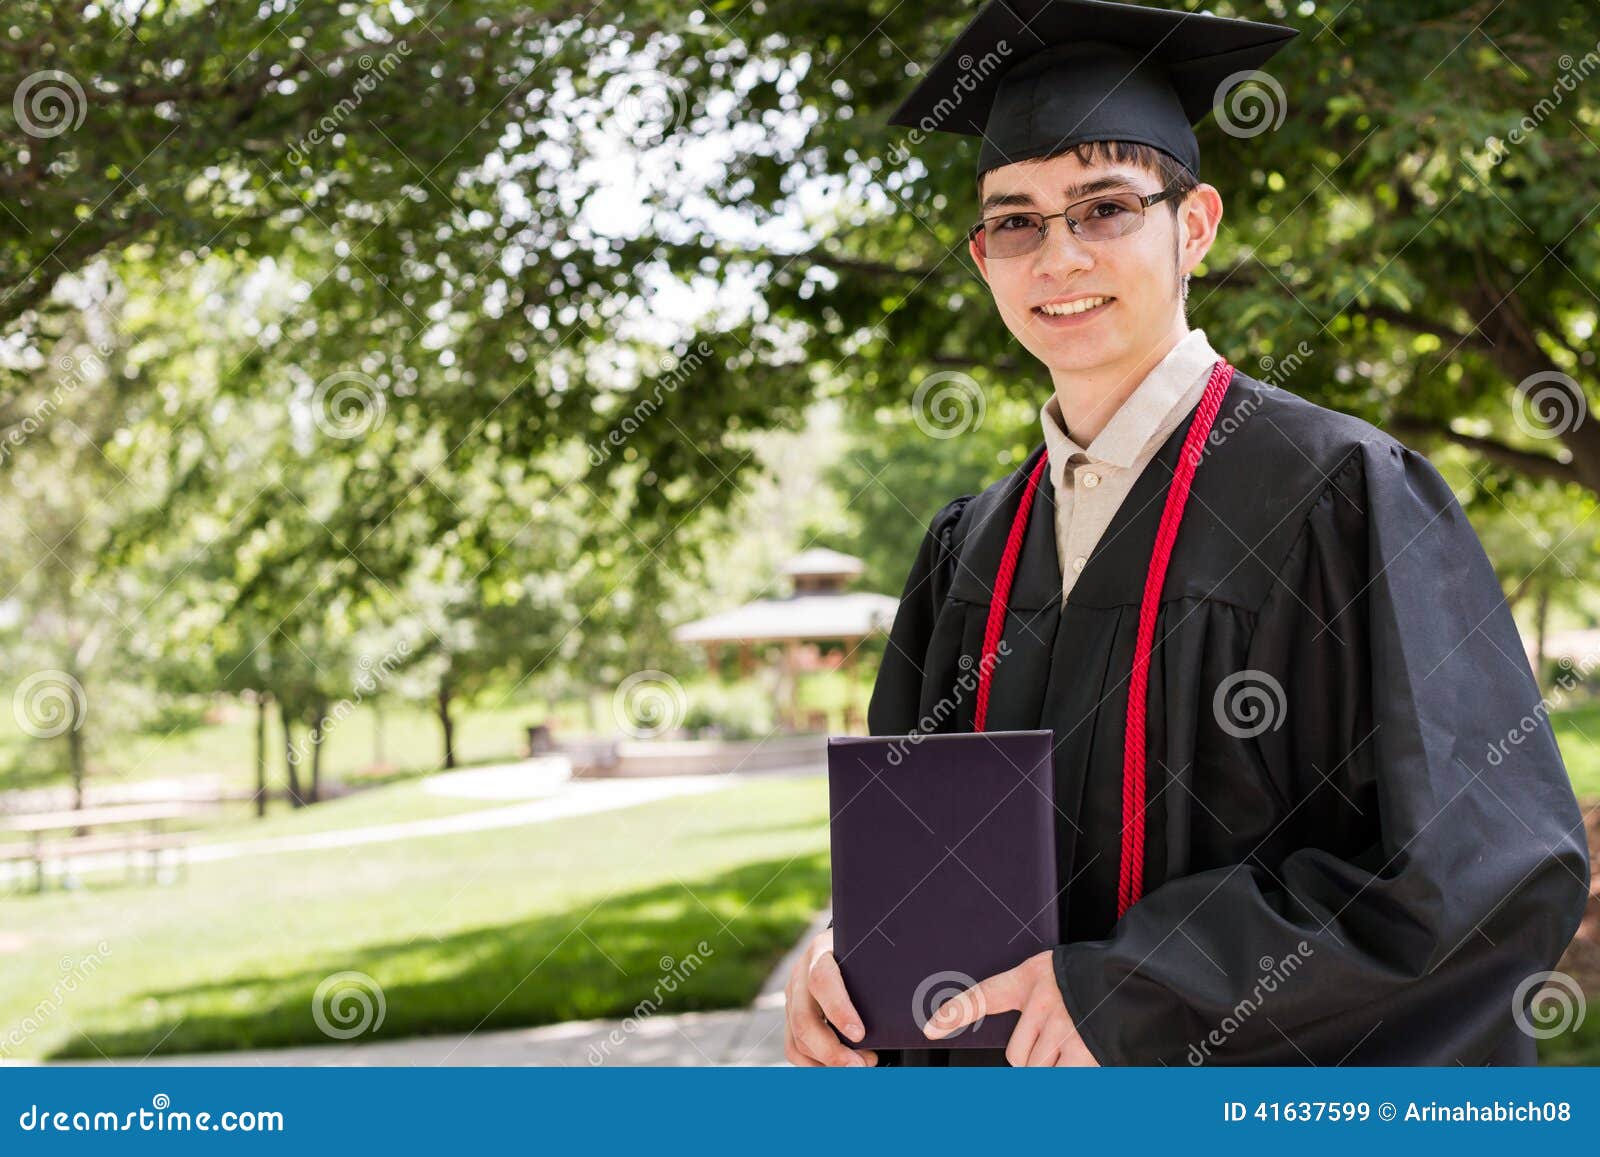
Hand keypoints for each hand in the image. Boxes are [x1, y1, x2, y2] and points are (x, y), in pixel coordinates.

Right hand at [783, 926, 878, 1066]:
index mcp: (821, 951)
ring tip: (858, 1067)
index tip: (860, 1035)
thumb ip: (883, 976)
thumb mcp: (872, 954)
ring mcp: (793, 997)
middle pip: (804, 1019)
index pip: (822, 981)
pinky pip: (794, 1049)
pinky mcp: (791, 1016)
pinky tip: (841, 1069)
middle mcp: (801, 974)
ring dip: (827, 1063)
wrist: (850, 947)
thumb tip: (915, 1011)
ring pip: (797, 1040)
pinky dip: (816, 1066)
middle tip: (861, 1066)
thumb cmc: (868, 955)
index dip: (838, 1010)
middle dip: (832, 1051)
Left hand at [921, 949, 1099, 1066]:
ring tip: (1077, 1046)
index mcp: (1031, 979)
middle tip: (1059, 1040)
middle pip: (1016, 1057)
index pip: (983, 995)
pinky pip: (1060, 1079)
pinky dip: (1068, 1077)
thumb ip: (1031, 1001)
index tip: (931, 1026)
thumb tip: (1017, 1048)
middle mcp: (1042, 1003)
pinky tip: (1083, 1060)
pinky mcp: (1084, 1052)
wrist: (1141, 975)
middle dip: (1035, 1058)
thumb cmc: (1095, 979)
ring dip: (1054, 1069)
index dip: (954, 1012)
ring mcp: (1062, 1029)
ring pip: (1036, 1072)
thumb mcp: (1053, 975)